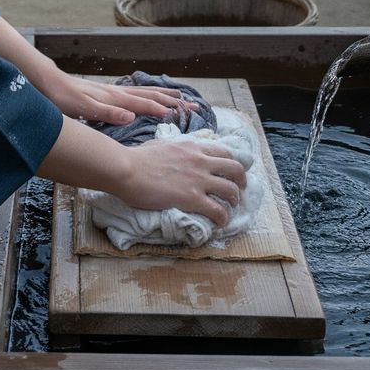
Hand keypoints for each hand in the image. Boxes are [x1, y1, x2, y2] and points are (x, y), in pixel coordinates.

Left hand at [42, 70, 190, 126]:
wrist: (48, 83)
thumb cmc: (63, 98)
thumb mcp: (83, 109)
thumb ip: (107, 113)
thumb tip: (131, 117)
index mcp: (115, 99)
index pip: (146, 105)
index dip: (166, 111)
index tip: (186, 115)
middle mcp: (117, 93)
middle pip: (151, 96)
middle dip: (173, 101)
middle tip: (194, 104)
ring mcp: (113, 91)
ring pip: (145, 92)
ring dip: (164, 95)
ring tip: (181, 97)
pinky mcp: (108, 92)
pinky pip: (136, 93)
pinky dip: (149, 94)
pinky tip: (150, 96)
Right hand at [114, 139, 246, 227]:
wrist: (128, 169)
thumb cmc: (137, 158)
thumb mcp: (163, 145)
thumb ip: (177, 150)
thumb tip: (177, 155)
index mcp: (192, 147)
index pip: (224, 151)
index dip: (231, 163)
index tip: (229, 172)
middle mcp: (201, 160)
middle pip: (235, 169)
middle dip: (241, 181)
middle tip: (237, 190)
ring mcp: (199, 180)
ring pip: (231, 190)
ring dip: (233, 201)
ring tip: (229, 208)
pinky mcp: (194, 198)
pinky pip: (218, 211)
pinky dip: (223, 219)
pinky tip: (219, 223)